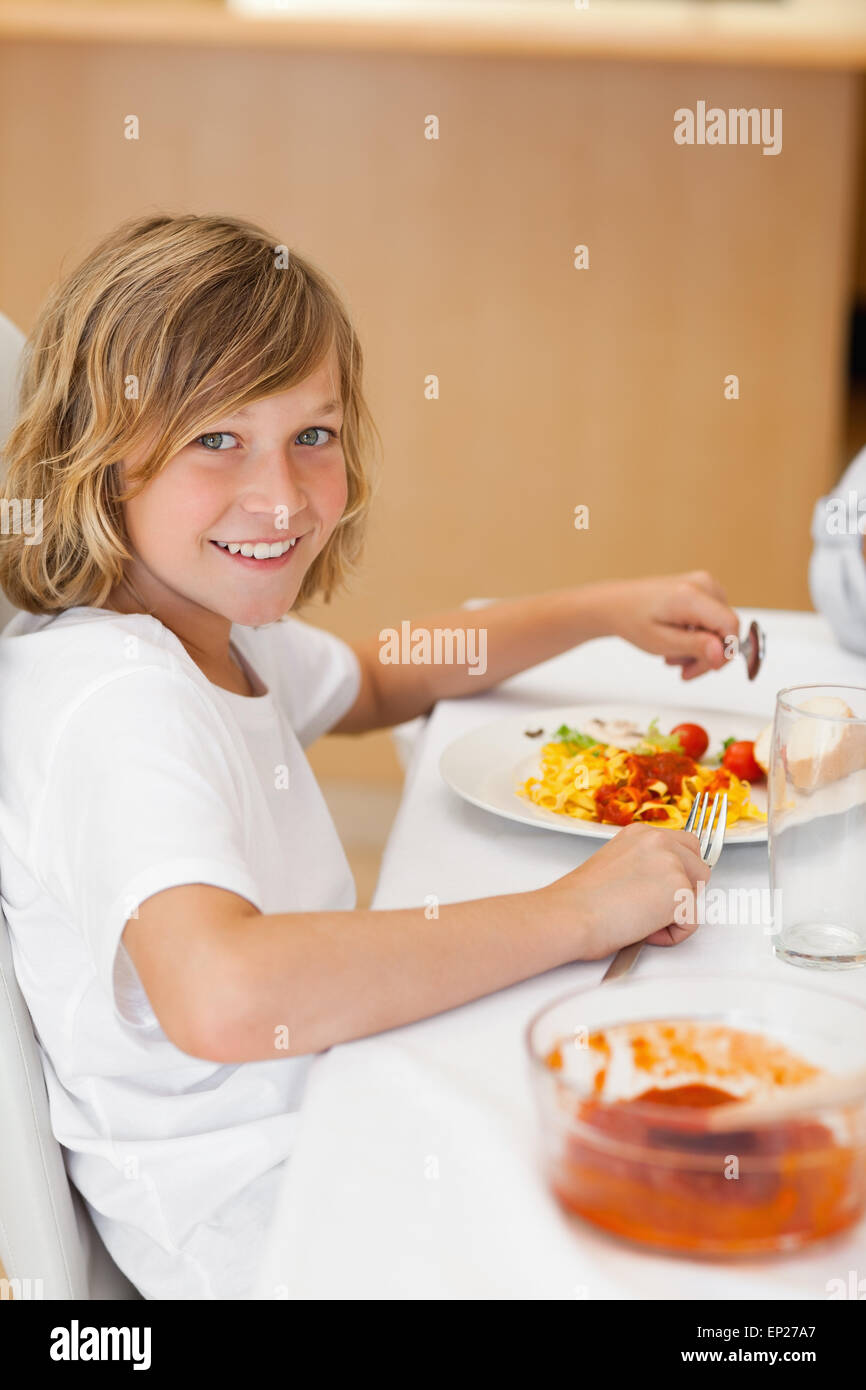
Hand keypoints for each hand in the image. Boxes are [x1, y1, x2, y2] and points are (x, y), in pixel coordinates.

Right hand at [542, 822, 710, 959]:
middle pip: (699, 865)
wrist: (570, 914)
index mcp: (640, 833)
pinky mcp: (680, 890)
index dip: (677, 872)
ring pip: (697, 895)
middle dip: (685, 890)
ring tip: (642, 921)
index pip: (683, 845)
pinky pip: (691, 922)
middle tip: (654, 908)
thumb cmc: (579, 901)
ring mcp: (672, 863)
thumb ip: (641, 867)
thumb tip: (656, 887)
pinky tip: (643, 932)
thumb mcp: (613, 866)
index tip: (660, 890)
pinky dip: (671, 935)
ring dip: (675, 913)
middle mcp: (659, 841)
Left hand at [590, 571, 739, 680]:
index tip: (710, 668)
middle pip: (726, 629)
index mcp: (691, 595)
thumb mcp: (661, 642)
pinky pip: (713, 620)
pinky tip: (678, 644)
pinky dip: (699, 637)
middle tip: (684, 671)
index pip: (730, 624)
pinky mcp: (703, 589)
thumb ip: (695, 647)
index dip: (726, 651)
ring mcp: (704, 584)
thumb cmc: (632, 620)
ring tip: (674, 657)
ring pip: (720, 627)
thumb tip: (724, 653)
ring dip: (702, 648)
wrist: (616, 604)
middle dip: (708, 655)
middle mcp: (702, 584)